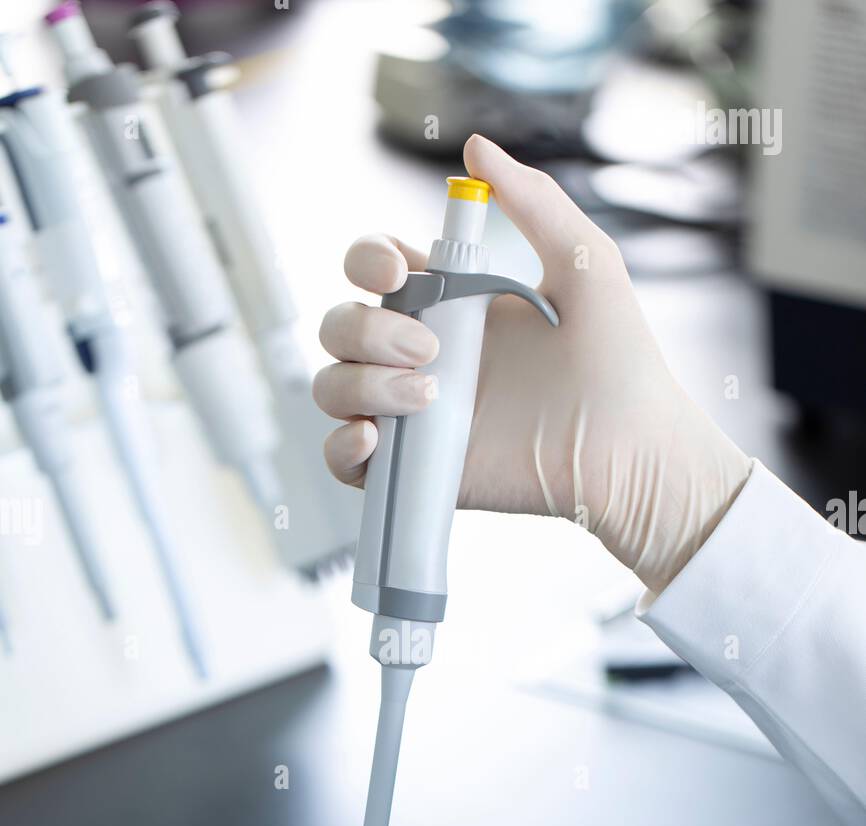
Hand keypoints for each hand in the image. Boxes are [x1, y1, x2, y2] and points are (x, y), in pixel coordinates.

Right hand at [314, 135, 751, 595]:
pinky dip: (341, 448)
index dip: (367, 260)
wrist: (630, 449)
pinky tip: (374, 439)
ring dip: (358, 384)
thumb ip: (535, 201)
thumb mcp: (585, 263)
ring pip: (332, 387)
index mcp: (450, 304)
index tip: (398, 270)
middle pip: (341, 325)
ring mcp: (413, 415)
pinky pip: (343, 460)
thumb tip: (475, 147)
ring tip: (425, 397)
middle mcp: (422, 356)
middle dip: (366, 329)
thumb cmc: (618, 360)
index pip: (374, 268)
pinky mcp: (415, 469)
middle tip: (431, 349)